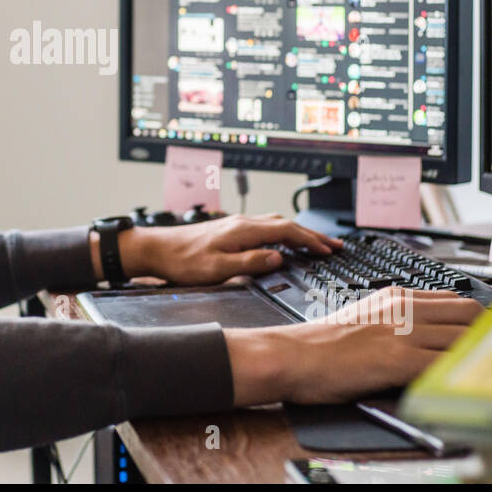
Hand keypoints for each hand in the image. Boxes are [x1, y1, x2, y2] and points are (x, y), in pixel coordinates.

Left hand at [101, 214, 341, 286]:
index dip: (310, 241)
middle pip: (286, 224)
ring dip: (299, 233)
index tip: (329, 250)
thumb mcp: (217, 268)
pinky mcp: (229, 230)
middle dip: (312, 235)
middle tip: (334, 246)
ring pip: (276, 224)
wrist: (156, 250)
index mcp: (243, 230)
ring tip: (317, 244)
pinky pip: (266, 227)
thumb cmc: (182, 261)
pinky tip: (284, 241)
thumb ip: (249, 262)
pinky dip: (283, 233)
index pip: (286, 232)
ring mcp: (236, 225)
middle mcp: (242, 223)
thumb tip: (278, 257)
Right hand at [224, 288, 483, 405]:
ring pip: (464, 337)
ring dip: (479, 356)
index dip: (478, 317)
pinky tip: (463, 385)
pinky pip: (444, 365)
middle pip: (469, 313)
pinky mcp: (397, 360)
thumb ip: (398, 318)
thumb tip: (427, 331)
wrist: (292, 354)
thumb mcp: (364, 315)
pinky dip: (458, 376)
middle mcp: (405, 309)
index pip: (455, 298)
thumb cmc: (321, 343)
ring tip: (488, 371)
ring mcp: (403, 333)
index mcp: (397, 296)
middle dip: (487, 333)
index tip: (491, 330)